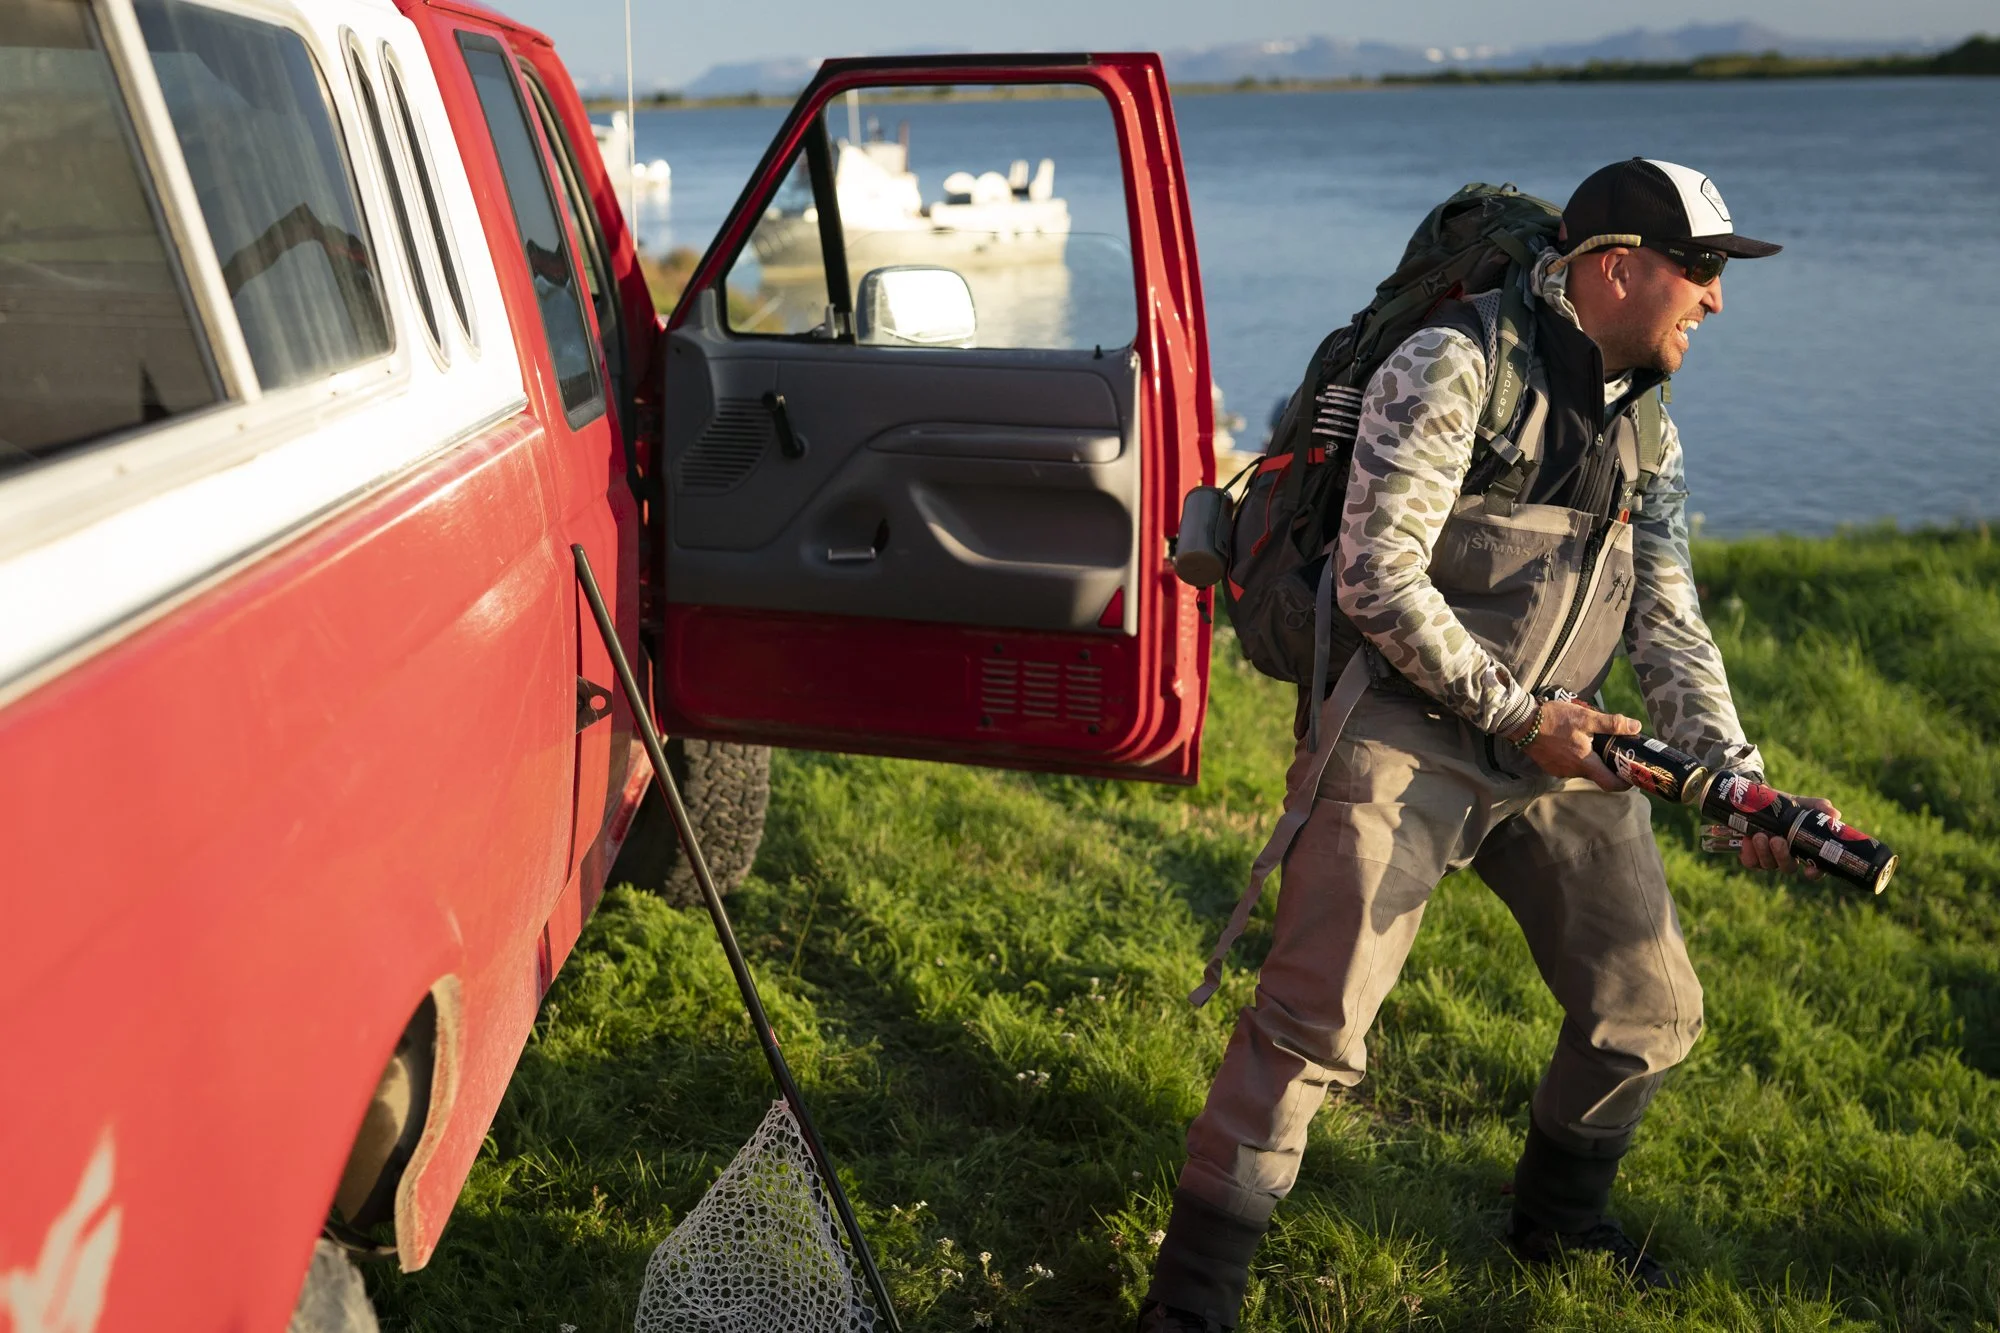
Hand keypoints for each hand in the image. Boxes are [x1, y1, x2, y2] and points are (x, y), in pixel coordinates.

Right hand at [1509, 699, 1641, 790]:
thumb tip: (1635, 727)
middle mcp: (1573, 772)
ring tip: (1590, 740)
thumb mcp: (1586, 717)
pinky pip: (1568, 766)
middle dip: (1606, 764)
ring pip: (1581, 769)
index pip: (1610, 784)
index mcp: (1585, 763)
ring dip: (1588, 759)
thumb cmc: (1554, 720)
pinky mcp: (1549, 766)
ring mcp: (1559, 771)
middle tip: (1613, 749)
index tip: (1632, 775)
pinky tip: (1571, 742)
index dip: (1624, 783)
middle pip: (1597, 774)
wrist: (1521, 722)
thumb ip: (1611, 724)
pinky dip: (1574, 757)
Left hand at [1706, 794, 1841, 879]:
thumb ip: (1818, 807)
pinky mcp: (1751, 856)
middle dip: (1782, 856)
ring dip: (1763, 851)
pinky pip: (1750, 862)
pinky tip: (1747, 838)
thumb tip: (1835, 814)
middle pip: (1788, 868)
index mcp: (1804, 848)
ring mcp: (1768, 858)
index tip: (1810, 870)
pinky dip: (1748, 852)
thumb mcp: (1802, 803)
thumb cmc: (1785, 805)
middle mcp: (1787, 857)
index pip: (1816, 868)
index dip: (1815, 872)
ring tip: (1760, 835)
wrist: (1756, 800)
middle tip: (1778, 840)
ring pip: (1768, 865)